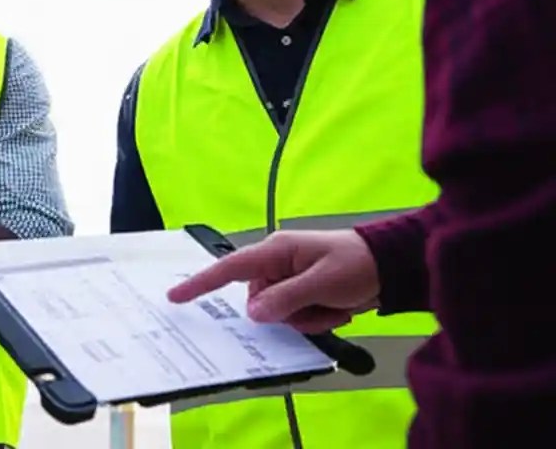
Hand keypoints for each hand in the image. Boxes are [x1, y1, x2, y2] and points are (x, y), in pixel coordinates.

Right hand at [167, 229, 380, 333]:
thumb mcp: (322, 283)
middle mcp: (277, 264)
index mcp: (276, 251)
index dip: (201, 283)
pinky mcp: (303, 291)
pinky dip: (316, 318)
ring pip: (278, 313)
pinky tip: (338, 308)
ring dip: (307, 318)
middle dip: (288, 313)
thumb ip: (285, 299)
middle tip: (321, 307)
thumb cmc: (358, 264)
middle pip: (259, 301)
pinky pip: (296, 316)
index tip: (175, 296)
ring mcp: (290, 278)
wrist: (393, 265)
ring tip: (335, 306)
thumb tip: (253, 313)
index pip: (230, 268)